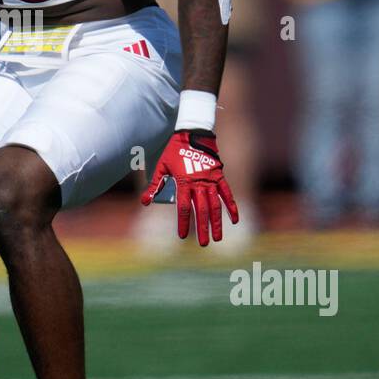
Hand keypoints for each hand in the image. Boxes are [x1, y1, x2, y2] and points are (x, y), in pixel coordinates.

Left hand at [142, 130, 238, 246]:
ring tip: (217, 238)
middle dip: (202, 228)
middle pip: (202, 210)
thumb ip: (154, 185)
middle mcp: (199, 183)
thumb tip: (144, 202)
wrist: (193, 134)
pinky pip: (227, 194)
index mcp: (184, 182)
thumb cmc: (174, 151)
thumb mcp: (162, 166)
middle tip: (204, 244)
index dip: (183, 222)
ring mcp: (211, 180)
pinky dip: (231, 207)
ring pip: (216, 205)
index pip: (184, 208)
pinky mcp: (219, 176)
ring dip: (217, 222)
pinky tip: (234, 220)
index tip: (182, 235)